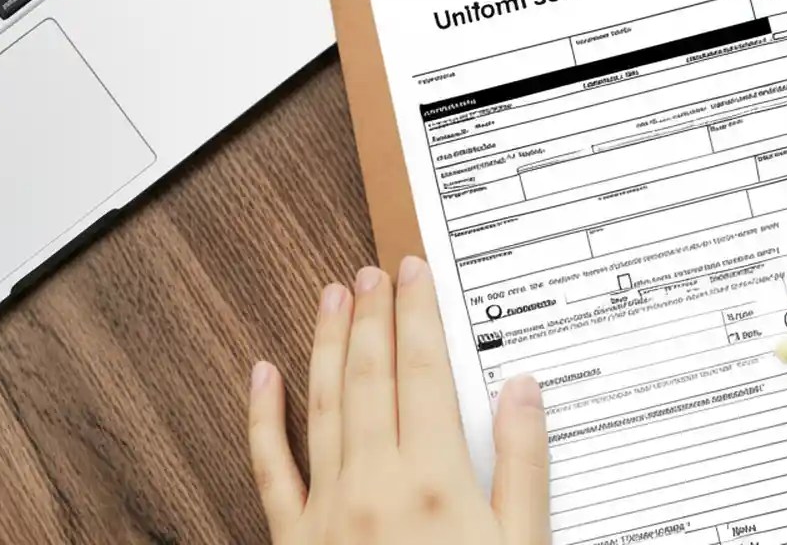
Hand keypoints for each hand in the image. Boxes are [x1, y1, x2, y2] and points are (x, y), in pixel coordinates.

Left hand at [247, 257, 549, 544]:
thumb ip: (525, 467)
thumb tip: (522, 390)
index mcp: (436, 482)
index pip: (424, 372)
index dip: (418, 314)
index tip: (414, 273)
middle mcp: (374, 483)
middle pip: (372, 376)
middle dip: (374, 314)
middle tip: (373, 270)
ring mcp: (328, 510)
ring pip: (323, 404)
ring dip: (327, 344)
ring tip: (330, 297)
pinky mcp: (294, 540)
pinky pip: (269, 467)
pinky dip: (263, 417)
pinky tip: (261, 376)